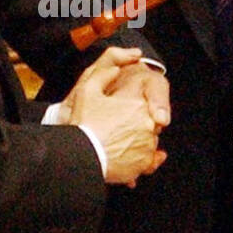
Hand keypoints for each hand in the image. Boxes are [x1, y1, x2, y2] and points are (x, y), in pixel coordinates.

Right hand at [67, 47, 166, 185]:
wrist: (81, 156)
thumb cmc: (84, 125)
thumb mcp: (87, 91)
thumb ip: (103, 74)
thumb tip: (116, 70)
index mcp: (137, 102)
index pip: (144, 98)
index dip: (130, 103)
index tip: (120, 109)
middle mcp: (148, 122)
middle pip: (148, 118)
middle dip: (135, 120)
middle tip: (116, 126)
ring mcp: (148, 143)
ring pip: (149, 138)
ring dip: (138, 138)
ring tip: (117, 140)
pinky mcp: (145, 162)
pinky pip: (151, 158)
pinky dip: (143, 156)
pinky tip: (131, 153)